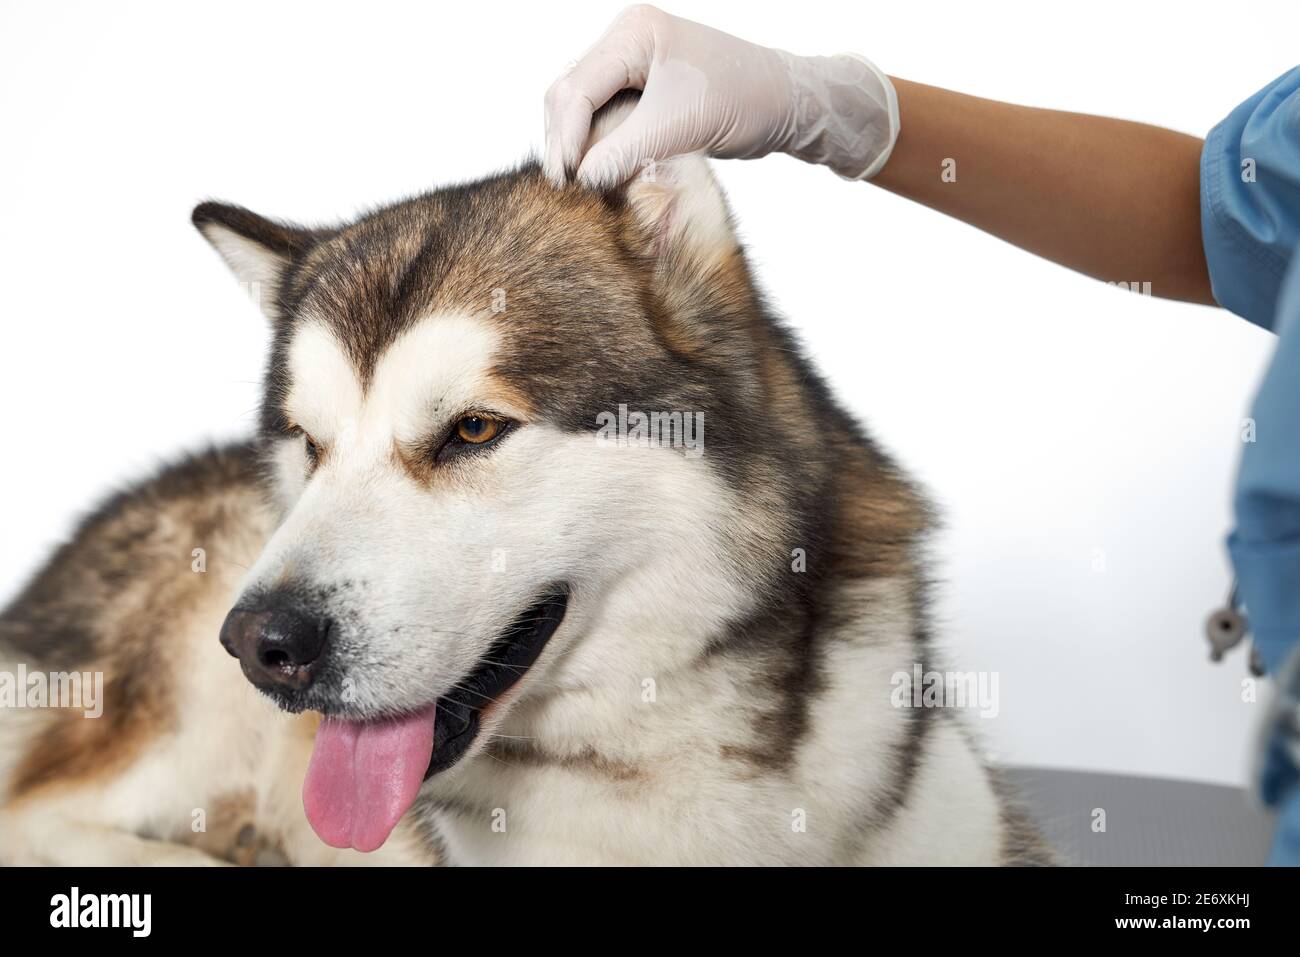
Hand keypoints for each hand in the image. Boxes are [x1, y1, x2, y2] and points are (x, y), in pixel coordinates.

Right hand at [543, 5, 898, 188]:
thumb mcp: (680, 127)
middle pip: (569, 93)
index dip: (565, 138)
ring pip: (583, 107)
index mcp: (635, 33)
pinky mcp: (645, 90)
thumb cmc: (745, 100)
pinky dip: (598, 146)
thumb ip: (625, 151)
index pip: (577, 87)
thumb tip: (582, 180)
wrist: (787, 105)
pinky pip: (605, 117)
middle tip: (564, 189)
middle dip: (564, 141)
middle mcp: (628, 41)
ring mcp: (634, 65)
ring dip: (578, 146)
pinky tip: (598, 174)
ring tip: (578, 186)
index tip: (564, 182)